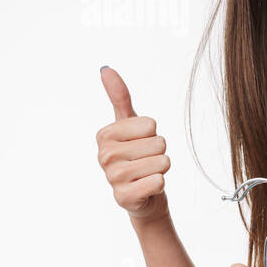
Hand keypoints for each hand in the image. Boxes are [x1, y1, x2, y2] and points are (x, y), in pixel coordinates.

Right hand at [96, 66, 170, 223]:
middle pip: (159, 143)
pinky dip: (159, 185)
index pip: (150, 125)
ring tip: (147, 173)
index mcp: (105, 135)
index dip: (153, 135)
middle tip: (146, 162)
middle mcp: (104, 155)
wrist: (143, 195)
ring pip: (162, 162)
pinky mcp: (123, 197)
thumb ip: (120, 97)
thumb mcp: (130, 125)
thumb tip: (105, 68)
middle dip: (159, 153)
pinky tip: (147, 187)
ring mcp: (112, 177)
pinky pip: (158, 182)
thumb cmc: (137, 156)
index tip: (141, 144)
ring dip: (161, 169)